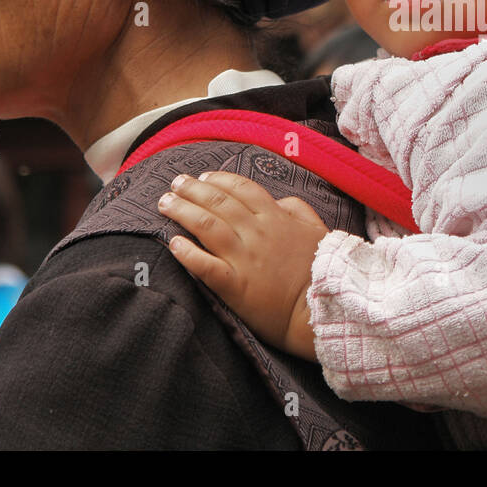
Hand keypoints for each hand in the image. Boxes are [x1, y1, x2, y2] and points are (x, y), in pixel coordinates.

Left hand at [159, 172, 325, 360]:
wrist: (320, 309)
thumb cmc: (321, 271)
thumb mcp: (317, 231)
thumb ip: (299, 210)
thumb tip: (280, 202)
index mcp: (276, 218)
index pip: (241, 188)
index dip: (219, 180)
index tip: (203, 177)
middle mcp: (257, 233)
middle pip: (218, 202)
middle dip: (192, 189)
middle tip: (175, 183)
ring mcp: (245, 259)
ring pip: (207, 226)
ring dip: (182, 211)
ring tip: (165, 203)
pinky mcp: (235, 286)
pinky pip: (205, 265)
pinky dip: (187, 253)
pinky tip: (173, 243)